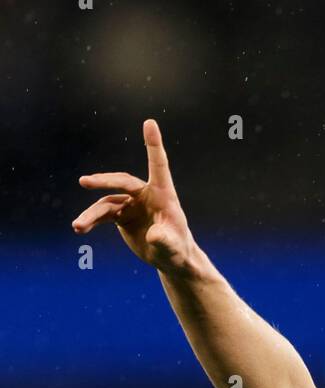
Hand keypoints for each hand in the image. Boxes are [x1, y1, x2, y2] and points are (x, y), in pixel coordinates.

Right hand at [72, 119, 195, 272]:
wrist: (170, 258)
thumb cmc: (177, 248)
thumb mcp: (173, 246)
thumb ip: (164, 239)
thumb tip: (153, 235)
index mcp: (162, 194)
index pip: (158, 166)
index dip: (153, 145)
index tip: (150, 123)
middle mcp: (145, 195)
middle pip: (122, 182)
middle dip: (104, 181)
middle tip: (85, 182)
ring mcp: (131, 204)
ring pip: (107, 203)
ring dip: (91, 214)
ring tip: (78, 226)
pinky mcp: (122, 215)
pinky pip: (102, 215)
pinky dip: (91, 221)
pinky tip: (80, 229)